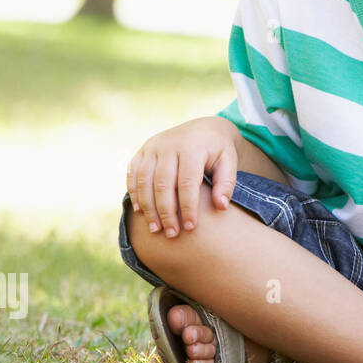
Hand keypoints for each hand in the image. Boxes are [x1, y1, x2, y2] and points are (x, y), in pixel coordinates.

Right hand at [126, 117, 238, 239]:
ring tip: (156, 229)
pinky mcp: (142, 151)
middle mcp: (168, 145)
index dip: (187, 207)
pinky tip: (140, 212)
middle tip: (172, 234)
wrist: (203, 128)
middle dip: (166, 212)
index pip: (187, 182)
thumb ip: (226, 183)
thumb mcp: (229, 161)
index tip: (190, 227)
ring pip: (144, 180)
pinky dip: (135, 193)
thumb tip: (221, 207)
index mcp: (192, 147)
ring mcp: (152, 146)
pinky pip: (133, 173)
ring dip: (148, 207)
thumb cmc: (218, 151)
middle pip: (162, 184)